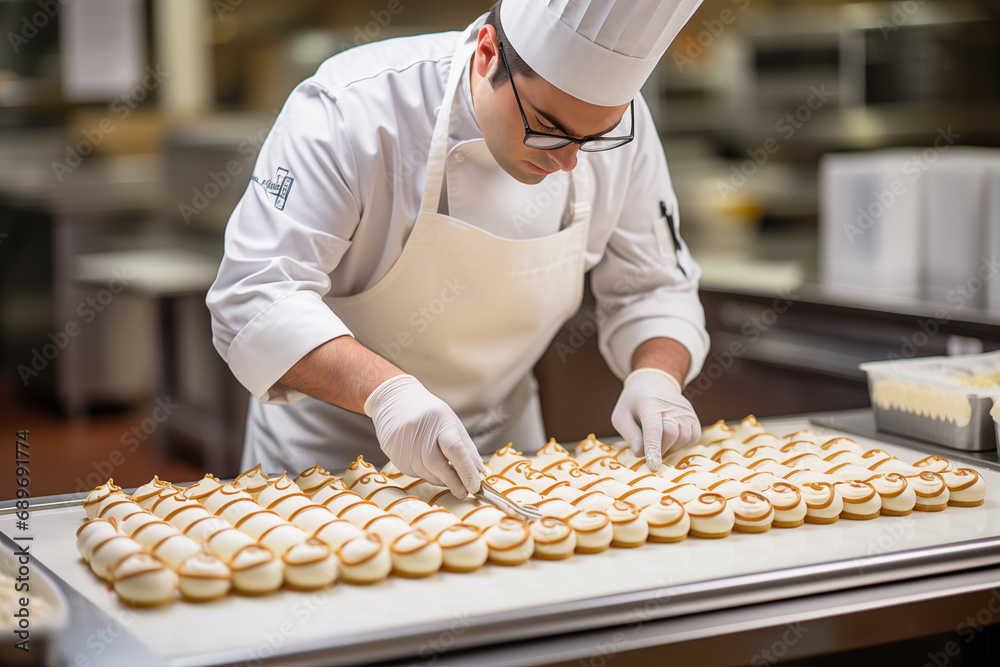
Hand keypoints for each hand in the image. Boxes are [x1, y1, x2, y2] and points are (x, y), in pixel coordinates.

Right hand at [364, 374, 484, 497]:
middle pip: (438, 465)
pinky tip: (428, 465)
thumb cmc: (429, 413)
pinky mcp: (394, 454)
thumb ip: (467, 449)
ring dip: (440, 479)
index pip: (455, 450)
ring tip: (447, 475)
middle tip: (464, 491)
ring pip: (426, 473)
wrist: (394, 400)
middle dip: (454, 482)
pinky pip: (414, 474)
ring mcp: (403, 444)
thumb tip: (479, 474)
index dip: (466, 471)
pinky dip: (426, 474)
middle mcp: (419, 431)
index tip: (475, 485)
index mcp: (439, 420)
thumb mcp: (452, 423)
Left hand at [611, 368, 699, 470]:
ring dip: (670, 446)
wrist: (655, 384)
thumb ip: (629, 435)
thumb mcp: (621, 416)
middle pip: (671, 434)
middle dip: (659, 449)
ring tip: (658, 438)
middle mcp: (671, 406)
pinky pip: (692, 439)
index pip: (653, 429)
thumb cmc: (634, 403)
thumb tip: (640, 454)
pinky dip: (681, 444)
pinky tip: (671, 438)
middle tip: (648, 449)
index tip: (654, 466)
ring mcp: (685, 412)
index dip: (654, 448)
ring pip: (683, 439)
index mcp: (649, 404)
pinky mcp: (694, 418)